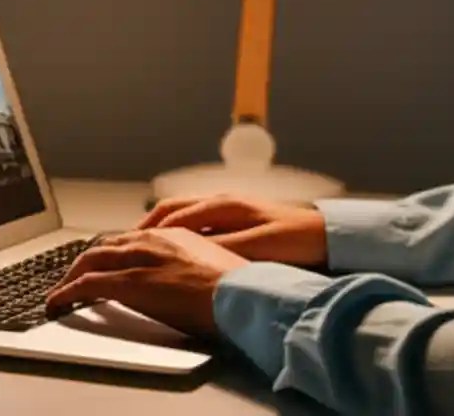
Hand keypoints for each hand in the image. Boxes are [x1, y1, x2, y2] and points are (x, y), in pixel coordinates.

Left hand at [44, 228, 249, 336]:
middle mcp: (153, 240)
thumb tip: (190, 280)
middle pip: (106, 245)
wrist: (242, 294)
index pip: (131, 238)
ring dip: (72, 275)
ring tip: (62, 290)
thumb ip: (194, 266)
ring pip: (91, 260)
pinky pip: (87, 284)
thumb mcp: (215, 266)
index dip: (112, 251)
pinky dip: (67, 292)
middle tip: (74, 275)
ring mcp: (140, 260)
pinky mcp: (130, 283)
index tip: (103, 262)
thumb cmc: (238, 287)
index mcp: (174, 234)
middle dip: (86, 260)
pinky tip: (58, 302)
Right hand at [137, 195, 328, 266]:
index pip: (174, 216)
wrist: (327, 235)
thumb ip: (222, 247)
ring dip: (163, 224)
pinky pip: (200, 218)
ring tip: (146, 241)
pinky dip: (181, 228)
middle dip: (148, 223)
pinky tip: (180, 243)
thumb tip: (188, 253)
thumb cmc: (295, 240)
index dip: (149, 231)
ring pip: (186, 211)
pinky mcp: (241, 216)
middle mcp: (223, 200)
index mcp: (224, 205)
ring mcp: (232, 206)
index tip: (127, 245)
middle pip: (174, 208)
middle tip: (126, 241)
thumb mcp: (256, 247)